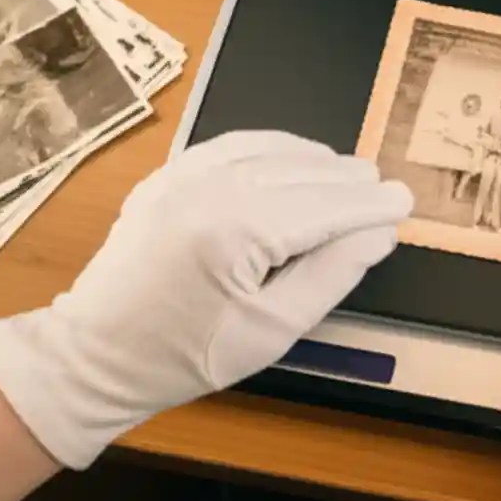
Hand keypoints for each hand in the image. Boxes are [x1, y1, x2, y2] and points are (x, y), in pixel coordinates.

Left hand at [0, 131, 412, 468]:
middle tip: (385, 190)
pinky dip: (271, 147)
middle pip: (301, 172)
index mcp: (235, 234)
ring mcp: (181, 176)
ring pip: (268, 150)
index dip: (369, 205)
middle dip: (348, 181)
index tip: (404, 202)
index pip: (324, 207)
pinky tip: (295, 159)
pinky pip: (230, 145)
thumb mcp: (272, 331)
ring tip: (350, 176)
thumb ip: (330, 275)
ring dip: (315, 160)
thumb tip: (378, 233)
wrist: (96, 356)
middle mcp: (208, 190)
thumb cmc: (186, 356)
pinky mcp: (165, 176)